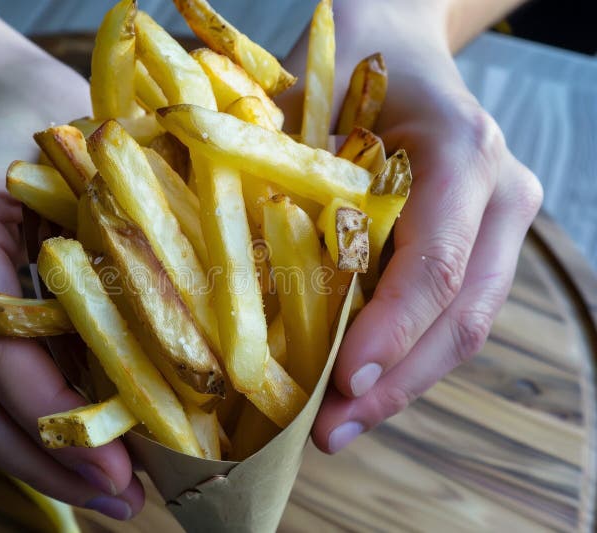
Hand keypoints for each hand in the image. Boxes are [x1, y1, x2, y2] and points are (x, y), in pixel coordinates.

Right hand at [0, 52, 142, 519]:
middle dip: (42, 459)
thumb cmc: (53, 122)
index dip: (51, 415)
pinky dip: (13, 422)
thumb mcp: (98, 166)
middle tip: (119, 500)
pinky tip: (68, 449)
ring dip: (28, 455)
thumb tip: (193, 357)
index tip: (121, 468)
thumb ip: (123, 248)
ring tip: (102, 490)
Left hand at [285, 0, 542, 452]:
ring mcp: (496, 223)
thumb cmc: (351, 59)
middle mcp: (498, 192)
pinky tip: (360, 388)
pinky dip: (405, 356)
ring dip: (402, 384)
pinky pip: (449, 314)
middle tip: (332, 432)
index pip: (435, 260)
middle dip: (397, 383)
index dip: (392, 330)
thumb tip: (210, 237)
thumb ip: (278, 159)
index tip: (343, 382)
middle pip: (462, 314)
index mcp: (461, 151)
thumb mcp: (310, 94)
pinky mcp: (477, 244)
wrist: (399, 41)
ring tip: (340, 427)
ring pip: (463, 326)